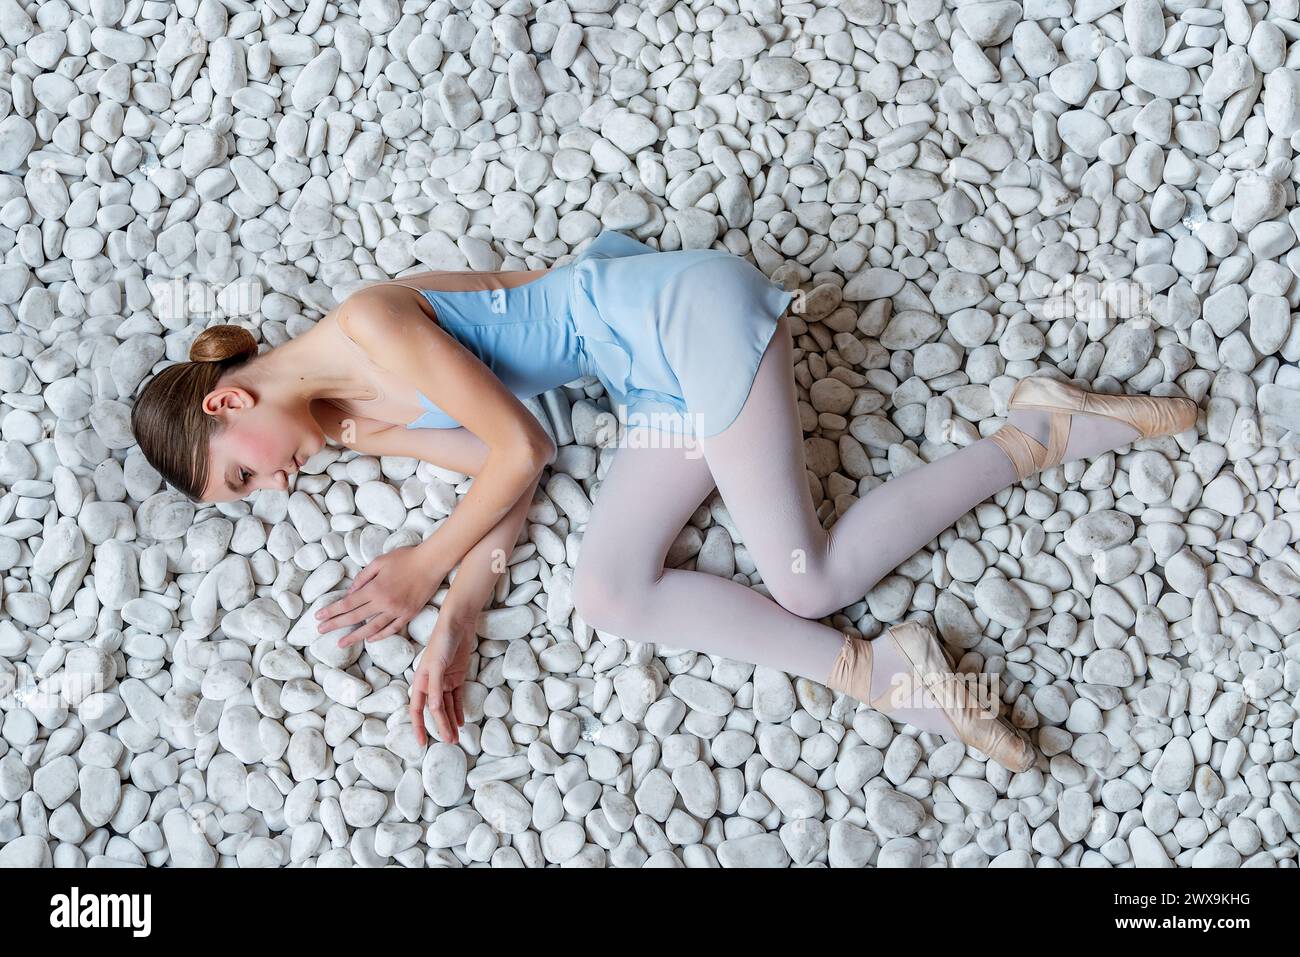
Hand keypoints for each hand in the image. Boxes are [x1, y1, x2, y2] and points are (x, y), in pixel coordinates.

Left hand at [316, 545, 447, 647]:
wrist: (431, 562)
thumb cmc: (405, 558)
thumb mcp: (379, 561)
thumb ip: (363, 577)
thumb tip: (350, 591)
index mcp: (374, 588)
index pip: (347, 603)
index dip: (331, 611)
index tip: (318, 617)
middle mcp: (384, 602)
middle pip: (355, 617)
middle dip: (335, 625)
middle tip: (321, 631)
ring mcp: (397, 610)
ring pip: (372, 628)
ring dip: (355, 637)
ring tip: (342, 643)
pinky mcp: (409, 614)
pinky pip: (392, 628)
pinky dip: (380, 635)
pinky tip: (370, 639)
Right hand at [410, 611, 475, 745]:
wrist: (458, 624)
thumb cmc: (442, 640)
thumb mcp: (437, 665)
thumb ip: (435, 687)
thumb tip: (433, 709)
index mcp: (421, 681)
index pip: (418, 709)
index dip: (419, 726)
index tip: (422, 743)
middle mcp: (431, 684)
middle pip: (435, 711)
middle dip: (441, 727)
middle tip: (449, 742)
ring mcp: (445, 681)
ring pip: (446, 707)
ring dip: (450, 721)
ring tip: (456, 737)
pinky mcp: (457, 678)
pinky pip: (456, 698)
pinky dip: (458, 710)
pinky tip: (460, 722)